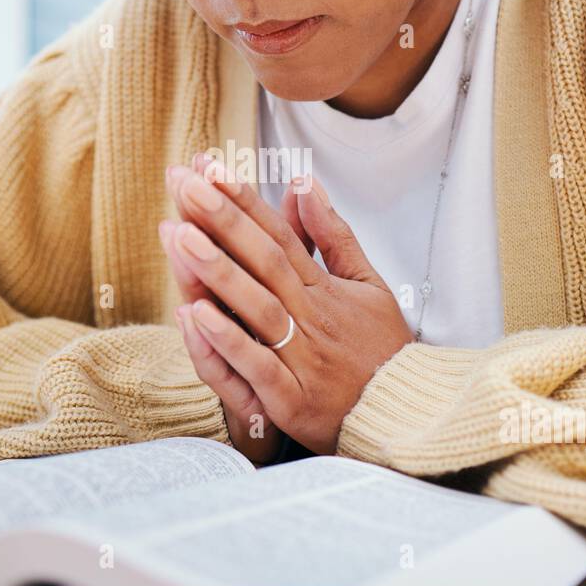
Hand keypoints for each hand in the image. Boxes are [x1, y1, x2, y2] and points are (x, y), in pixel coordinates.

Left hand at [160, 155, 413, 455]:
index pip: (279, 234)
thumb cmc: (381, 351)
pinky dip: (226, 341)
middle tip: (186, 183)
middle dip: (222, 220)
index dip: (243, 200)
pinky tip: (195, 314)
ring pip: (256, 307)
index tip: (210, 168)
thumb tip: (304, 184)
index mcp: (324, 289)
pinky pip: (255, 366)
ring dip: (217, 271)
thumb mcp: (368, 285)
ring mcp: (301, 358)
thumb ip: (333, 236)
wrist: (404, 417)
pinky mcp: (291, 399)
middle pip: (263, 260)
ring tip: (181, 235)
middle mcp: (310, 317)